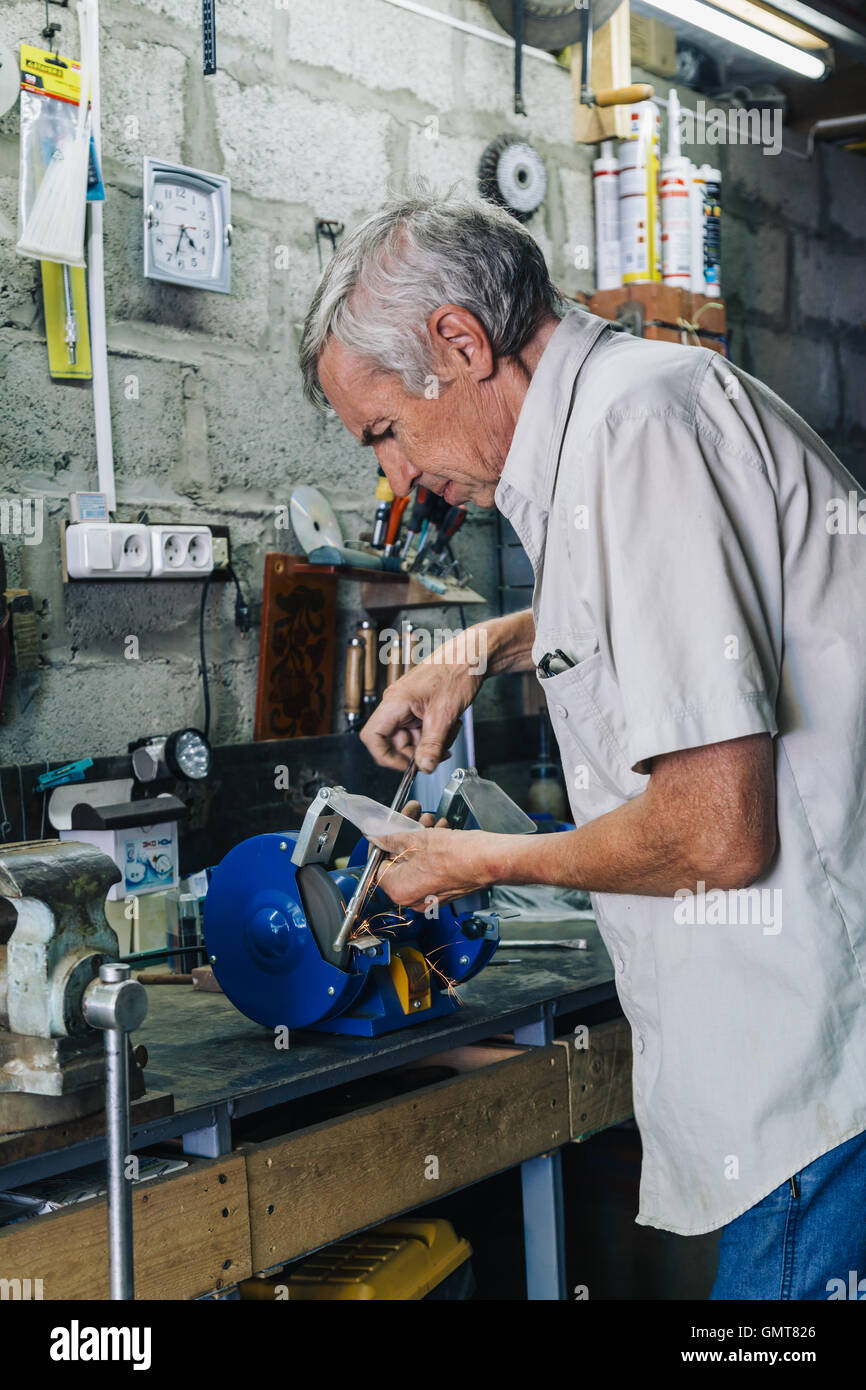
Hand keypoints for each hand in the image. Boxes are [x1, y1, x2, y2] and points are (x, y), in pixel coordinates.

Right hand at [361, 638, 484, 772]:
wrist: (473, 655)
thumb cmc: (457, 671)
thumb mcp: (444, 715)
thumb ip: (432, 745)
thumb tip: (424, 768)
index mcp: (394, 702)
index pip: (372, 737)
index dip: (386, 756)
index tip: (407, 766)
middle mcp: (397, 704)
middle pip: (394, 742)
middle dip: (418, 751)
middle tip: (439, 752)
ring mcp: (408, 705)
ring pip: (411, 738)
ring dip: (431, 743)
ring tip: (450, 731)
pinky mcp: (419, 707)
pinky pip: (421, 730)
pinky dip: (436, 734)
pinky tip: (450, 725)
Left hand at [373, 801, 490, 910]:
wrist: (491, 861)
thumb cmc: (458, 856)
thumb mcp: (416, 839)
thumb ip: (390, 836)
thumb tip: (374, 833)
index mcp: (400, 890)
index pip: (378, 863)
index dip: (382, 840)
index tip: (386, 827)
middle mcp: (413, 898)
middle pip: (399, 861)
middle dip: (405, 834)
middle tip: (410, 815)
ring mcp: (430, 895)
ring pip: (417, 861)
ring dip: (420, 837)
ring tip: (429, 820)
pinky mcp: (445, 888)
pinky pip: (430, 866)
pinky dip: (433, 848)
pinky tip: (440, 830)